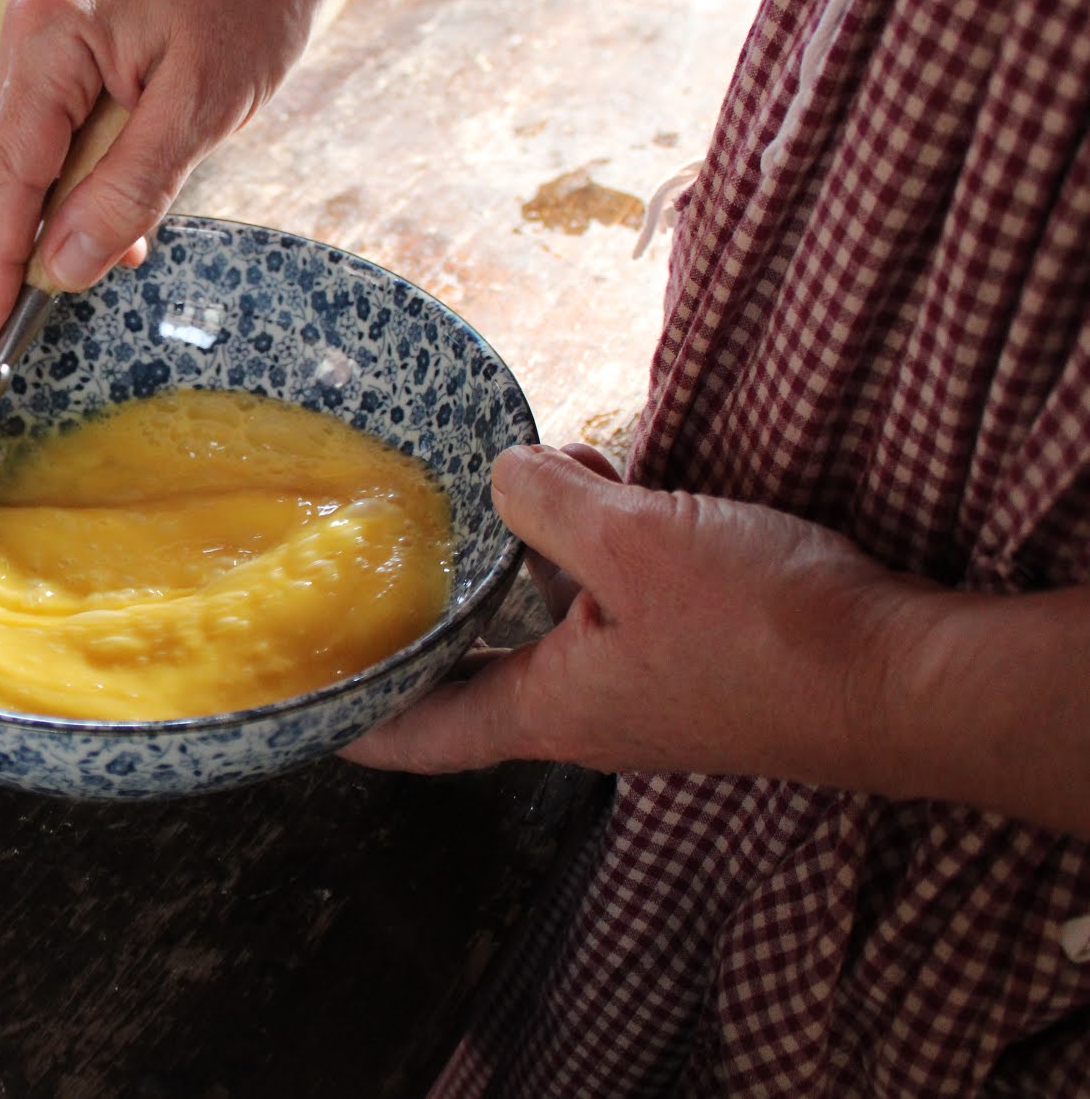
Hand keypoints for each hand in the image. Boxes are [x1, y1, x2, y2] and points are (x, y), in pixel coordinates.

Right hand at [0, 0, 344, 348]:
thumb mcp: (197, 114)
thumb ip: (124, 196)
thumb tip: (62, 270)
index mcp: (47, 35)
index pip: (3, 176)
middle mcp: (28, 29)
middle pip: (3, 168)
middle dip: (34, 239)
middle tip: (73, 296)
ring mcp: (43, 32)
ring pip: (29, 153)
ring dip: (67, 209)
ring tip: (127, 244)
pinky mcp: (68, 42)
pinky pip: (56, 128)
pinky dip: (84, 176)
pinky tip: (127, 205)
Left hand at [341, 444, 933, 783]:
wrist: (903, 676)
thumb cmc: (764, 631)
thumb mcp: (634, 543)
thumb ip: (549, 508)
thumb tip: (503, 475)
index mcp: (552, 709)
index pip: (426, 734)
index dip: (362, 723)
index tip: (307, 709)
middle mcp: (590, 711)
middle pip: (484, 667)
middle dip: (439, 614)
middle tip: (382, 572)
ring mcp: (648, 688)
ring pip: (557, 618)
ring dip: (530, 558)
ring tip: (511, 481)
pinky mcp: (700, 659)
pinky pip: (618, 602)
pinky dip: (597, 551)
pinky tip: (604, 483)